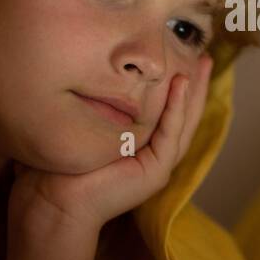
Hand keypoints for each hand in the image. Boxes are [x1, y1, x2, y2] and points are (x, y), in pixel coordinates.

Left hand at [8, 52, 213, 240]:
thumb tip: (89, 76)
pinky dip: (177, 107)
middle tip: (206, 58)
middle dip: (196, 86)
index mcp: (141, 149)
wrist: (53, 201)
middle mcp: (153, 157)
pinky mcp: (155, 171)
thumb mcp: (84, 128)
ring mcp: (157, 165)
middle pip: (185, 117)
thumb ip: (97, 109)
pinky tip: (180, 83)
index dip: (179, 89)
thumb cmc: (60, 166)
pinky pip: (170, 133)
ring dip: (194, 92)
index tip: (183, 59)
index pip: (168, 114)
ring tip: (203, 65)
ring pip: (184, 123)